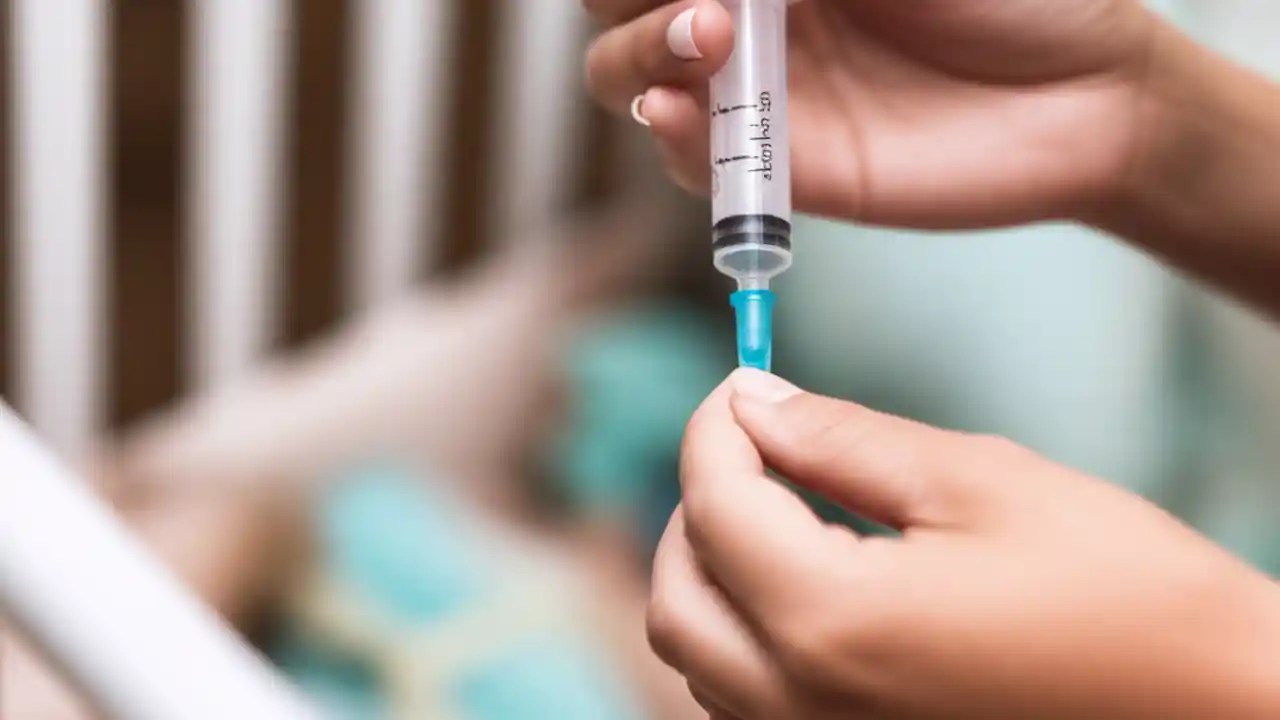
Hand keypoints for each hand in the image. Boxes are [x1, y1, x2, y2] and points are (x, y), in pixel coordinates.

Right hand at [585, 0, 1163, 227]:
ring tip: (707, 36)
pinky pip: (695, 165)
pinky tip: (678, 107)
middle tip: (710, 0)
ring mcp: (758, 98)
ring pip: (628, 82)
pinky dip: (671, 136)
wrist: (1090, 94)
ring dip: (639, 53)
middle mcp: (749, 20)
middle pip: (616, 8)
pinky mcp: (785, 175)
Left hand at [649, 369, 1279, 718]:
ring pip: (697, 656)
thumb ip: (845, 440)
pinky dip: (743, 633)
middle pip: (676, 593)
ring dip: (711, 569)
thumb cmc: (1127, 594)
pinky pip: (744, 702)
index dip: (713, 428)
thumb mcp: (984, 484)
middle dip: (696, 502)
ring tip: (779, 507)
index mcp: (830, 622)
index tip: (742, 385)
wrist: (1221, 715)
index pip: (712, 504)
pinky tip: (804, 586)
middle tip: (756, 445)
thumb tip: (756, 403)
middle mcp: (802, 704)